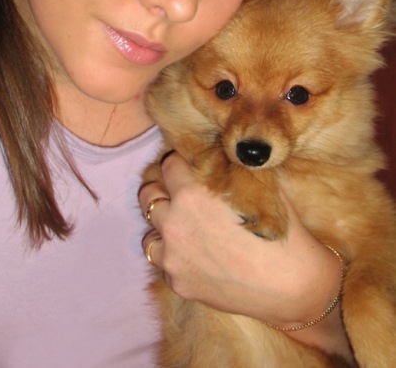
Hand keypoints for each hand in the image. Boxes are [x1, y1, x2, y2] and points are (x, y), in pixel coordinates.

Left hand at [138, 152, 354, 361]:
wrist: (291, 284)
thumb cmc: (280, 229)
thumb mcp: (258, 185)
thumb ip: (230, 169)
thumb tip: (223, 153)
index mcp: (191, 193)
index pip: (168, 165)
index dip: (179, 162)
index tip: (187, 165)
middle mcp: (174, 223)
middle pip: (148, 196)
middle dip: (161, 189)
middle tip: (177, 193)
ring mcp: (173, 257)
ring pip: (150, 234)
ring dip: (163, 227)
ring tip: (184, 228)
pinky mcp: (178, 284)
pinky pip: (164, 264)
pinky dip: (175, 257)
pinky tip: (197, 256)